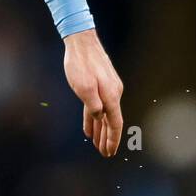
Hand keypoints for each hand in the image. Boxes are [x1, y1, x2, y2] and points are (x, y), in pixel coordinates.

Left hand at [63, 28, 122, 157]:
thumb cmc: (81, 64)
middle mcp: (112, 93)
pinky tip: (89, 129)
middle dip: (107, 139)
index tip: (110, 153)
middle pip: (111, 122)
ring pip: (104, 115)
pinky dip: (93, 119)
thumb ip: (93, 105)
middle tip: (104, 154)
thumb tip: (99, 117)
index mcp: (111, 96)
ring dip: (100, 131)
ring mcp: (107, 89)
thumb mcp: (84, 87)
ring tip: (97, 145)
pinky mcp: (100, 85)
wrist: (81, 42)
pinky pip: (97, 106)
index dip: (113, 139)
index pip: (115, 123)